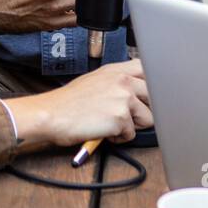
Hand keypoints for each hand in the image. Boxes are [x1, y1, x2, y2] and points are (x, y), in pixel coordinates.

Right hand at [5, 59, 152, 148]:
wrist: (52, 114)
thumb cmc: (69, 102)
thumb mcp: (95, 80)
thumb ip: (118, 82)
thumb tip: (136, 92)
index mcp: (116, 70)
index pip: (148, 69)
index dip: (151, 85)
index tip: (146, 95)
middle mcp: (123, 80)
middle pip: (154, 97)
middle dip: (143, 110)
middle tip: (125, 116)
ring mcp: (123, 98)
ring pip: (148, 119)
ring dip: (131, 126)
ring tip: (111, 124)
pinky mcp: (121, 118)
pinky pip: (132, 135)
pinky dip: (119, 138)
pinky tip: (103, 132)